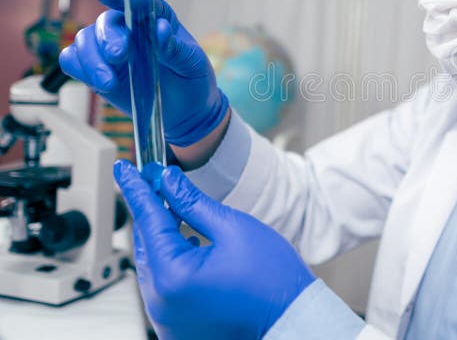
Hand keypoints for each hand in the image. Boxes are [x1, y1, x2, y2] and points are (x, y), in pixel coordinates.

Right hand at [59, 0, 227, 146]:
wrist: (187, 112)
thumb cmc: (192, 80)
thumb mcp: (193, 63)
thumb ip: (176, 48)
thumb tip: (160, 30)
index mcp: (155, 18)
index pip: (136, 0)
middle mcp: (129, 30)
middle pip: (106, 22)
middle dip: (108, 37)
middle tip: (118, 55)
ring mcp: (110, 51)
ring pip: (85, 40)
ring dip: (92, 59)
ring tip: (109, 82)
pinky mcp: (97, 71)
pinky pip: (73, 61)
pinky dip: (80, 68)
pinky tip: (98, 82)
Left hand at [115, 161, 314, 339]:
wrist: (295, 320)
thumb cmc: (273, 279)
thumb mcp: (234, 228)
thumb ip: (193, 203)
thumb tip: (168, 182)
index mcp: (172, 277)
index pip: (147, 220)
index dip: (137, 189)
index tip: (124, 168)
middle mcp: (161, 304)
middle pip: (146, 245)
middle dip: (151, 211)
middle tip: (156, 181)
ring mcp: (168, 321)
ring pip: (153, 266)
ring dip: (161, 237)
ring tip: (175, 210)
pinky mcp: (179, 328)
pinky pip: (165, 287)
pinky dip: (171, 262)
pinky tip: (187, 244)